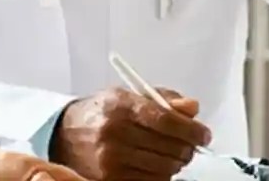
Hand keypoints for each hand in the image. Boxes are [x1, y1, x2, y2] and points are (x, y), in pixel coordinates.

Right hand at [49, 87, 210, 179]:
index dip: (191, 129)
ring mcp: (111, 160)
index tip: (204, 134)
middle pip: (170, 146)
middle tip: (191, 144)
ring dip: (177, 162)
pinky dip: (162, 175)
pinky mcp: (110, 179)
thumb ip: (162, 99)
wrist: (64, 135)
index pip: (166, 119)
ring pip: (165, 167)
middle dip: (188, 147)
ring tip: (173, 153)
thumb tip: (192, 108)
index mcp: (120, 105)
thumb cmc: (101, 113)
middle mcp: (114, 133)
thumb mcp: (128, 95)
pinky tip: (157, 164)